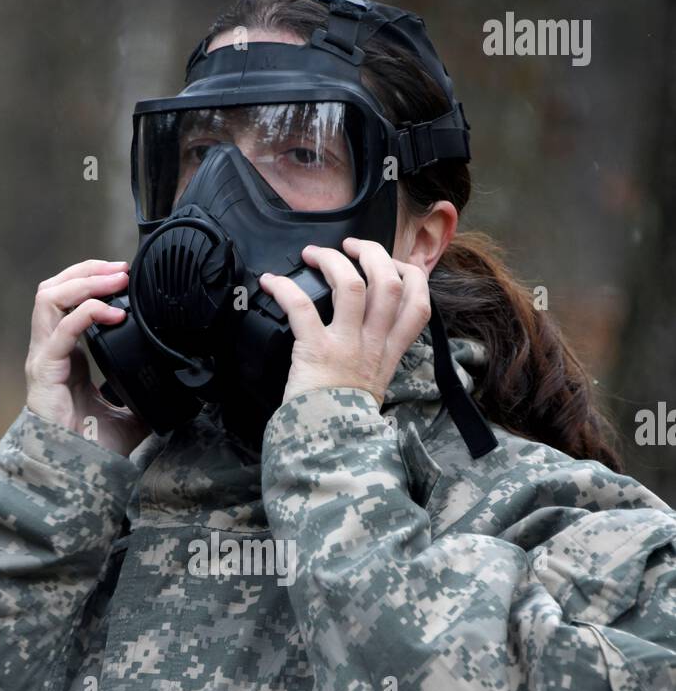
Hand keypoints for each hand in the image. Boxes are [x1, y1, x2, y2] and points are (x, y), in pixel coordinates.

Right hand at [24, 258, 151, 457]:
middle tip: (120, 269)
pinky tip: (113, 314)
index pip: (67, 301)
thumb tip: (175, 388)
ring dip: (84, 282)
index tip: (124, 277)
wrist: (74, 471)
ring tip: (115, 281)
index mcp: (66, 354)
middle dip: (87, 271)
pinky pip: (61, 329)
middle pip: (54, 288)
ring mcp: (43, 357)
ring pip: (50, 298)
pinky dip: (87, 313)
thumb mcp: (128, 412)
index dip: (92, 281)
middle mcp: (50, 349)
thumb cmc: (92, 446)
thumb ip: (142, 393)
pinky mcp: (44, 370)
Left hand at [258, 237, 430, 409]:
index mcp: (389, 352)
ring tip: (314, 254)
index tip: (395, 265)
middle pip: (389, 283)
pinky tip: (271, 282)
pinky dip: (284, 288)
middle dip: (372, 254)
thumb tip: (366, 336)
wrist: (328, 444)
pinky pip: (302, 307)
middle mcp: (373, 344)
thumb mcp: (374, 386)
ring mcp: (346, 345)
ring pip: (353, 284)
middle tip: (352, 247)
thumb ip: (375, 357)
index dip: (412, 276)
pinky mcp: (316, 349)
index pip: (419, 305)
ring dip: (332, 261)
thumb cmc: (344, 417)